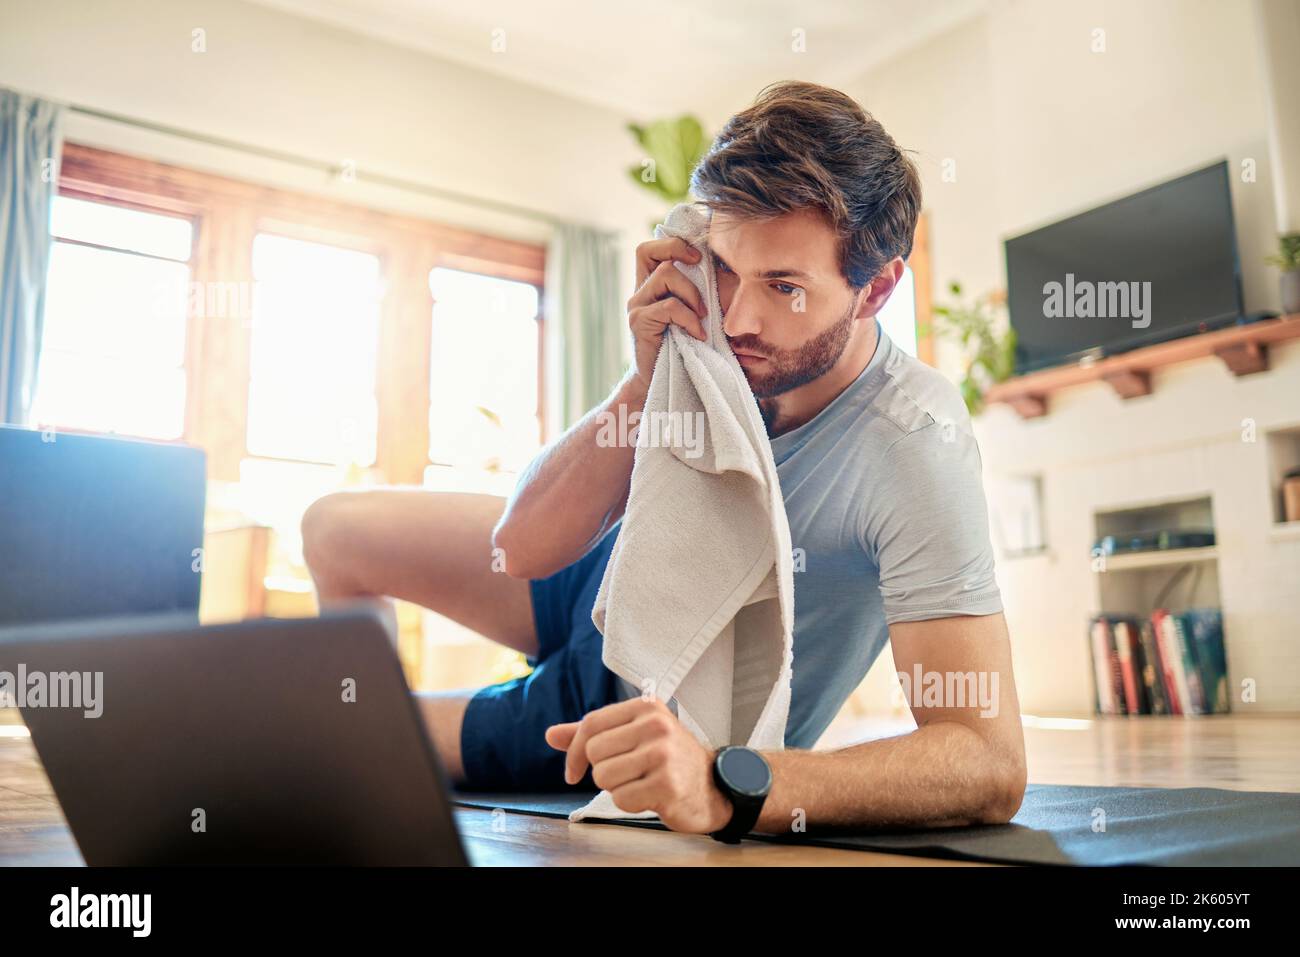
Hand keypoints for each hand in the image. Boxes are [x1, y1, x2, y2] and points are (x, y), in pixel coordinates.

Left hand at [545, 697, 732, 833]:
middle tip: (627, 773)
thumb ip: (592, 734)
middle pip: (594, 752)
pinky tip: (650, 796)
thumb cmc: (669, 760)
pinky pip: (622, 799)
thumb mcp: (633, 736)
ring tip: (640, 782)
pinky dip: (630, 803)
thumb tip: (550, 735)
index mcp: (646, 707)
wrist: (713, 786)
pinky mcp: (668, 784)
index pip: (591, 724)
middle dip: (602, 770)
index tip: (574, 771)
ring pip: (604, 777)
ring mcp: (664, 754)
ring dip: (616, 788)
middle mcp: (656, 725)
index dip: (574, 751)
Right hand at [627, 238, 709, 390]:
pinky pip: (670, 307)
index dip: (671, 243)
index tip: (698, 255)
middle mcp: (638, 293)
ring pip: (665, 275)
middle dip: (678, 251)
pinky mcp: (639, 323)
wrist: (662, 383)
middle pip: (647, 251)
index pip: (649, 250)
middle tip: (700, 264)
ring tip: (703, 316)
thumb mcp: (691, 315)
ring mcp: (636, 307)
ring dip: (692, 292)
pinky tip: (698, 334)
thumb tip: (725, 271)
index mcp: (649, 288)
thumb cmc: (682, 349)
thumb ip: (695, 293)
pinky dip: (689, 318)